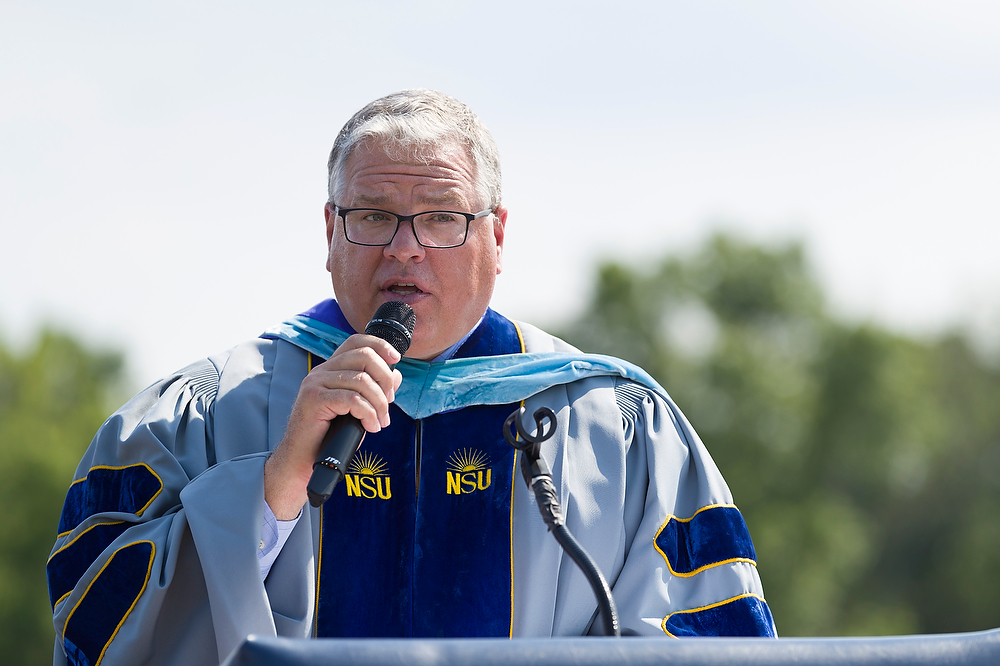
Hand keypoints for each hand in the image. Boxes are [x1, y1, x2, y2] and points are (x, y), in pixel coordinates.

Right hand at [264, 335, 402, 519]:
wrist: (302, 461)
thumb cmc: (329, 437)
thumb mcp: (358, 410)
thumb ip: (374, 390)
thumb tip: (396, 374)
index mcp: (330, 369)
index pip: (356, 341)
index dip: (380, 345)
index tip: (397, 358)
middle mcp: (321, 371)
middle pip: (364, 356)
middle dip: (385, 379)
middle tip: (389, 403)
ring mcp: (315, 384)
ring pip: (362, 380)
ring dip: (379, 404)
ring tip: (380, 421)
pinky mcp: (314, 400)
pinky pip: (353, 399)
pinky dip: (369, 414)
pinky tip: (370, 427)